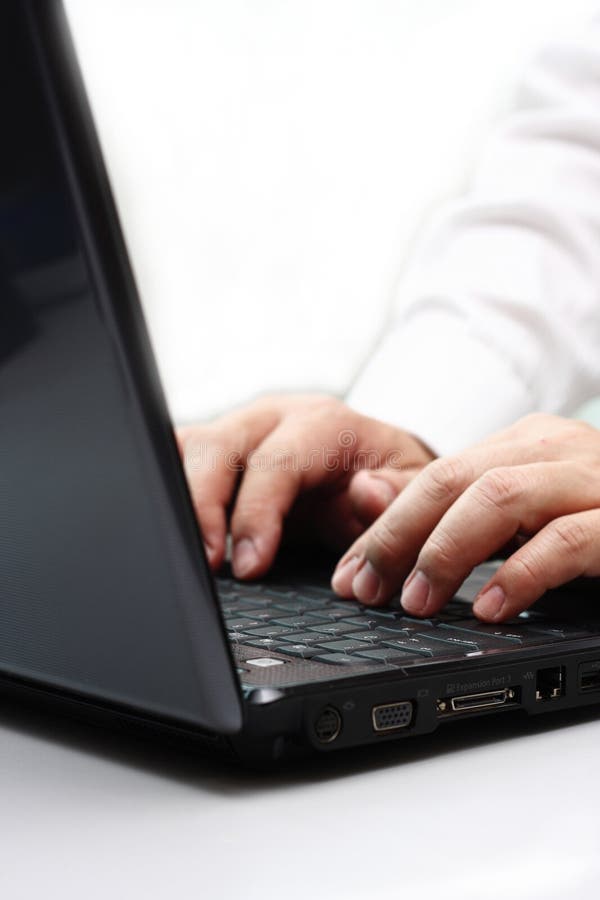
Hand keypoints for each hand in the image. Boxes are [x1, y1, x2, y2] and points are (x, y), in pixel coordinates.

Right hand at [177, 394, 434, 577]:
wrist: (373, 462)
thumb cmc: (389, 479)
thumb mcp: (413, 489)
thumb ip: (398, 495)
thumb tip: (366, 493)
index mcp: (323, 424)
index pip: (277, 461)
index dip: (257, 513)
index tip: (251, 565)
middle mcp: (274, 418)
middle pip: (218, 446)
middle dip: (204, 506)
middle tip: (208, 563)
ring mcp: (240, 429)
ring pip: (189, 447)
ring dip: (180, 498)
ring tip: (185, 553)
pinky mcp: (217, 448)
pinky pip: (179, 456)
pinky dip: (169, 487)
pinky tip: (171, 526)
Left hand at [331, 413, 599, 621]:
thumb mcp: (523, 513)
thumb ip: (456, 507)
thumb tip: (367, 496)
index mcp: (528, 445)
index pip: (436, 475)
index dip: (385, 525)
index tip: (348, 575)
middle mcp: (559, 450)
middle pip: (456, 479)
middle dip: (398, 536)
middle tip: (363, 590)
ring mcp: (597, 482)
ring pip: (501, 496)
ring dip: (446, 552)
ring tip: (413, 601)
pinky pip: (568, 540)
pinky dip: (521, 574)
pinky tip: (489, 608)